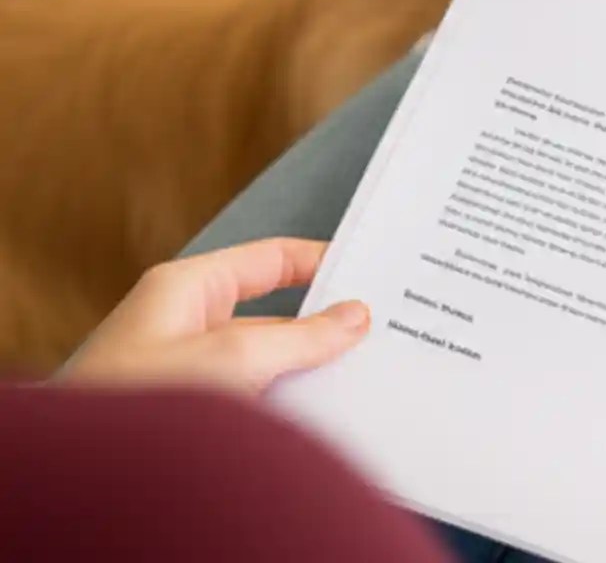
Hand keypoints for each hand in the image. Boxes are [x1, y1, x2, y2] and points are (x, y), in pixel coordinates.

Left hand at [58, 238, 369, 394]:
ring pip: (267, 363)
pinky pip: (255, 400)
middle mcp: (186, 325)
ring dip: (306, 372)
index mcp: (187, 288)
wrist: (91, 482)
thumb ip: (302, 337)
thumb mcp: (236, 357)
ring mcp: (190, 373)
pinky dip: (286, 405)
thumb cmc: (134, 403)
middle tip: (376, 333)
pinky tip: (321, 416)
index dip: (321, 261)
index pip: (269, 260)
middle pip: (274, 316)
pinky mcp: (194, 417)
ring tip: (359, 378)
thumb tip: (353, 317)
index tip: (368, 271)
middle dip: (322, 329)